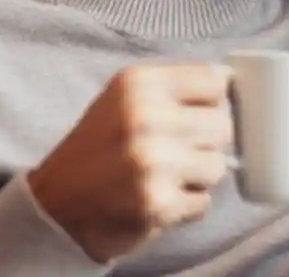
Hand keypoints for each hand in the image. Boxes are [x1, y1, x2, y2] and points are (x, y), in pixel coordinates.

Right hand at [27, 63, 233, 262]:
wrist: (56, 206)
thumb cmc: (100, 148)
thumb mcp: (125, 99)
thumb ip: (175, 87)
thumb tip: (232, 83)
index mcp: (139, 83)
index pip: (216, 81)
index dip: (212, 102)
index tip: (195, 114)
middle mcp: (145, 117)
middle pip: (223, 125)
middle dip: (205, 143)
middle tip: (173, 152)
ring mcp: (152, 162)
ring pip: (219, 166)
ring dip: (198, 177)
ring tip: (163, 176)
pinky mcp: (157, 203)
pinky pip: (204, 202)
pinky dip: (186, 206)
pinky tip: (157, 199)